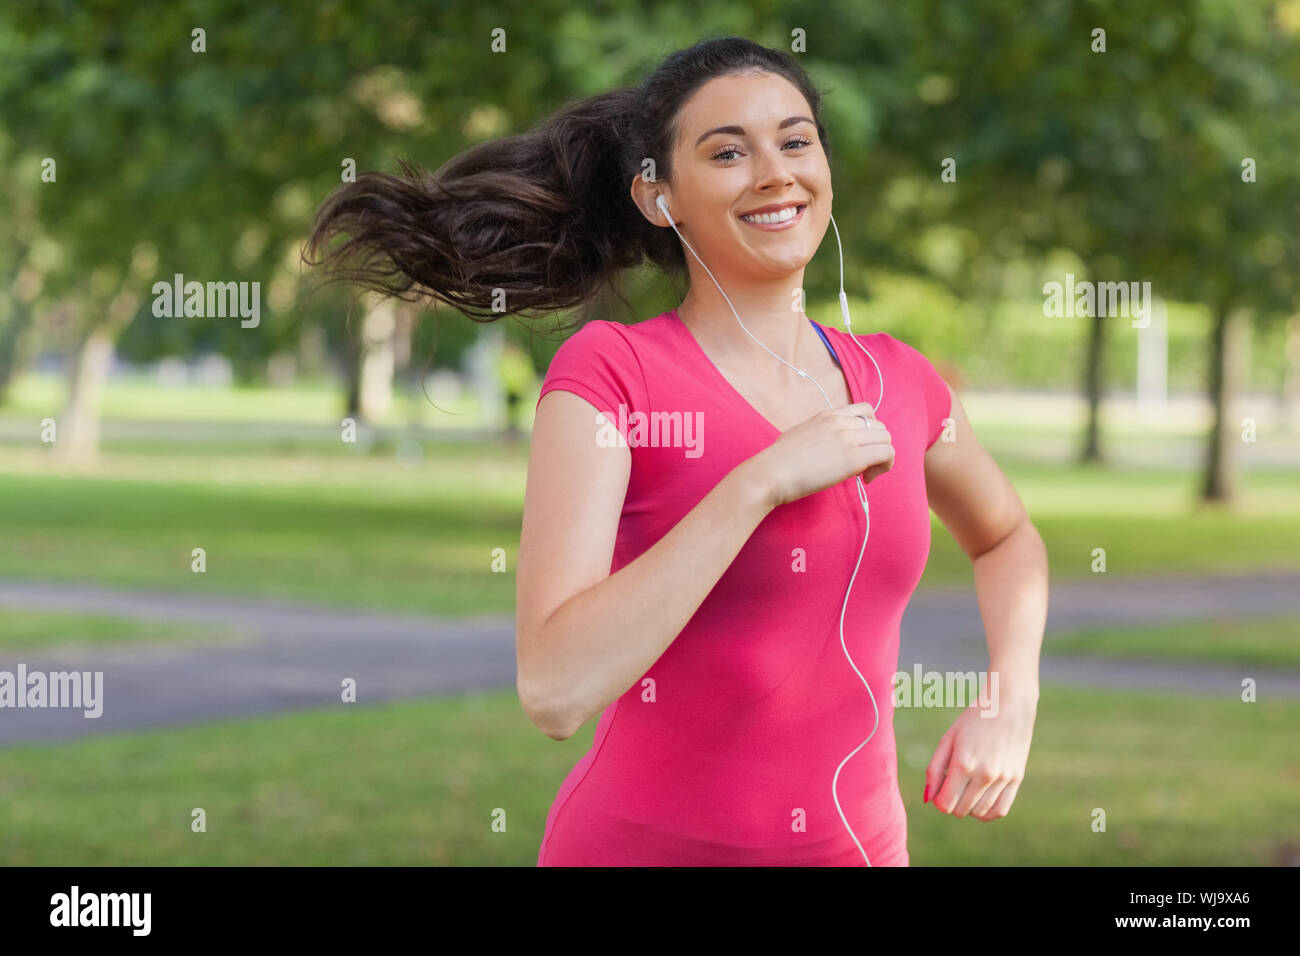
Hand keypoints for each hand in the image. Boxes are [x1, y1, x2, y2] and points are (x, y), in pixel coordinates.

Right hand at [749, 402, 894, 508]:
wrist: (770, 473)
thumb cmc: (778, 461)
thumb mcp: (800, 434)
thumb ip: (819, 434)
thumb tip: (828, 447)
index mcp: (828, 415)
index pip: (865, 411)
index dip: (869, 431)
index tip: (859, 448)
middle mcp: (841, 422)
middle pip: (880, 427)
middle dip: (877, 446)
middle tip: (864, 467)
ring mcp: (848, 438)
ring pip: (886, 439)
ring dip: (882, 458)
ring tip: (866, 474)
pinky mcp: (854, 457)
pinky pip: (886, 454)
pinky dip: (883, 467)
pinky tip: (867, 479)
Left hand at [923, 692, 1036, 820]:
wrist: (1008, 704)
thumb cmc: (973, 720)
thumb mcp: (947, 739)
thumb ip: (934, 769)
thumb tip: (928, 798)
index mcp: (963, 763)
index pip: (945, 803)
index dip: (938, 800)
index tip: (939, 789)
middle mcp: (984, 774)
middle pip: (960, 810)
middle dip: (951, 802)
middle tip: (953, 784)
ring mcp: (1002, 778)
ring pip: (979, 813)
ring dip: (968, 806)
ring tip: (967, 787)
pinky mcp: (1016, 779)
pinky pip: (1000, 810)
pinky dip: (987, 811)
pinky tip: (981, 798)